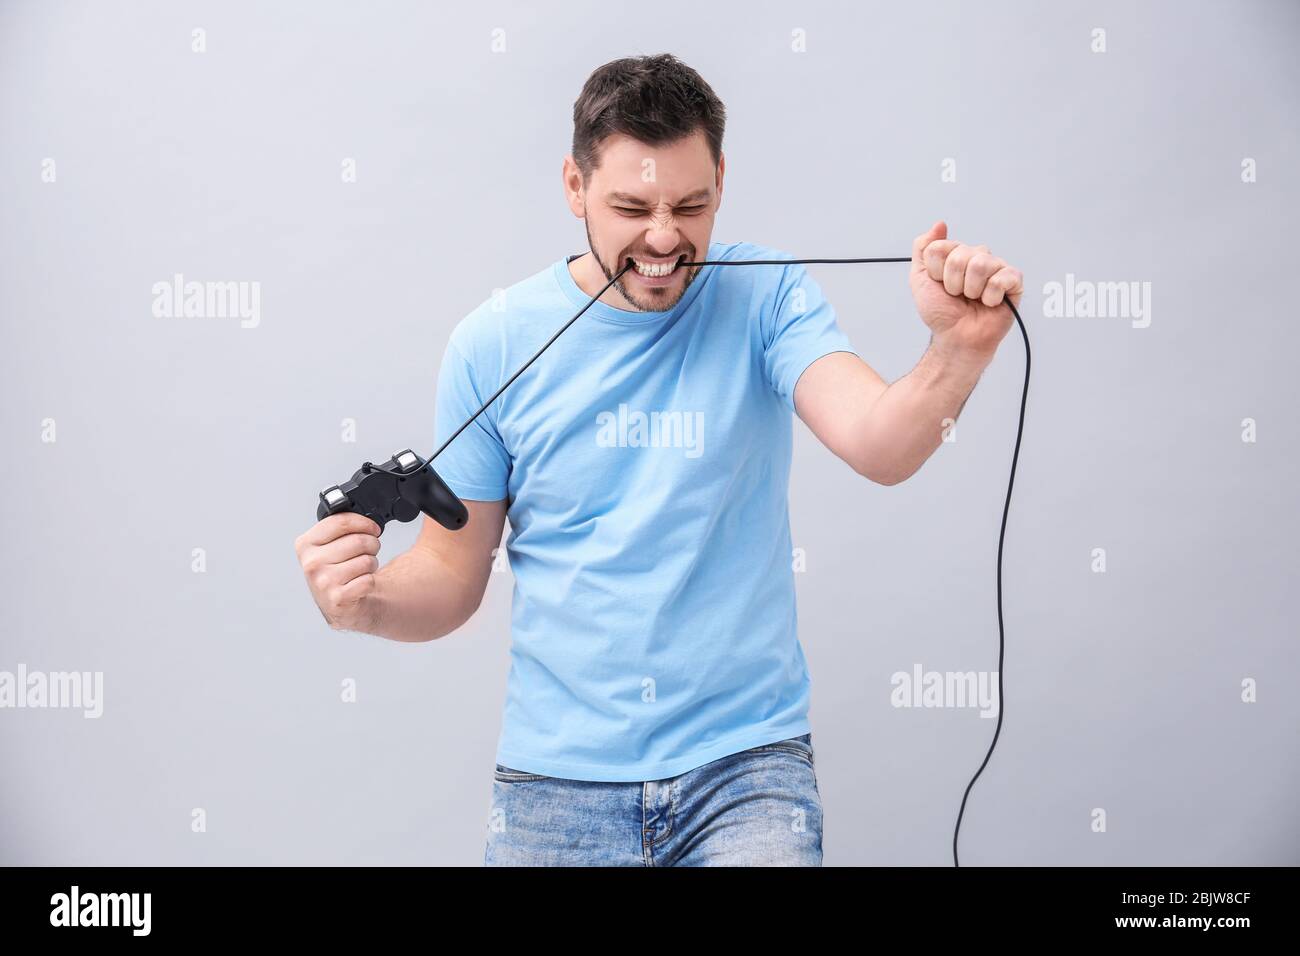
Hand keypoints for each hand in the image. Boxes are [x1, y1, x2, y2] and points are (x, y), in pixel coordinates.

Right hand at [294, 513, 382, 631]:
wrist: (339, 605)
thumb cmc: (336, 570)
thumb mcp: (328, 545)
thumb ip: (339, 528)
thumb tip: (367, 515)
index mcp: (306, 543)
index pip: (341, 521)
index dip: (364, 523)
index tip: (373, 528)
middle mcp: (311, 562)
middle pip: (358, 540)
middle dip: (372, 544)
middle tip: (368, 551)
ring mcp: (322, 582)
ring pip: (366, 560)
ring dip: (371, 564)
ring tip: (361, 569)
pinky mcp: (337, 598)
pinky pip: (368, 580)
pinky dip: (370, 581)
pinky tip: (359, 584)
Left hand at [910, 221, 1022, 362]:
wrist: (956, 338)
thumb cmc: (941, 312)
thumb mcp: (920, 279)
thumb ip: (924, 248)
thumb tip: (939, 225)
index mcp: (956, 254)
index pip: (940, 247)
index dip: (935, 272)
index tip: (939, 285)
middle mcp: (977, 256)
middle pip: (960, 255)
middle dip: (952, 283)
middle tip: (958, 296)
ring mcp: (997, 268)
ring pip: (980, 265)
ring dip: (971, 290)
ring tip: (973, 299)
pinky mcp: (1014, 282)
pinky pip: (1001, 278)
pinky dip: (990, 296)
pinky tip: (989, 303)